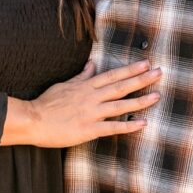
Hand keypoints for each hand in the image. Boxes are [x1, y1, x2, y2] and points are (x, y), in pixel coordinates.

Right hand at [2, 60, 160, 147]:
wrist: (33, 120)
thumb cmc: (46, 103)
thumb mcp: (64, 85)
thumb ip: (81, 77)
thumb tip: (91, 65)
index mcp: (86, 86)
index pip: (112, 75)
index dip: (130, 69)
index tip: (146, 63)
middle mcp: (92, 97)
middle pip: (121, 86)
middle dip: (141, 79)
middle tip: (159, 73)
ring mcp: (91, 113)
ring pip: (120, 105)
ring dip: (140, 100)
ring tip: (157, 95)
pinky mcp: (88, 129)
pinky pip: (112, 127)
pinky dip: (128, 126)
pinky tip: (142, 124)